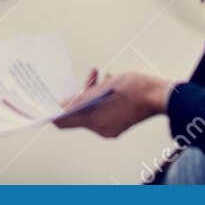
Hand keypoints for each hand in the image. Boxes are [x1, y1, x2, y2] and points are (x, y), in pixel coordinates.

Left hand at [54, 69, 171, 137]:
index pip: (64, 122)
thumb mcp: (104, 87)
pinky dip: (100, 96)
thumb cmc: (134, 89)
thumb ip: (82, 96)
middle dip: (76, 94)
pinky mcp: (119, 122)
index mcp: (95, 122)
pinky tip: (106, 80)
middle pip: (77, 112)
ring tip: (96, 76)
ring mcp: (111, 127)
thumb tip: (61, 104)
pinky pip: (101, 109)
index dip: (52, 112)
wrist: (162, 95)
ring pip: (90, 108)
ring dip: (89, 92)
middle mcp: (101, 129)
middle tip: (72, 81)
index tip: (43, 101)